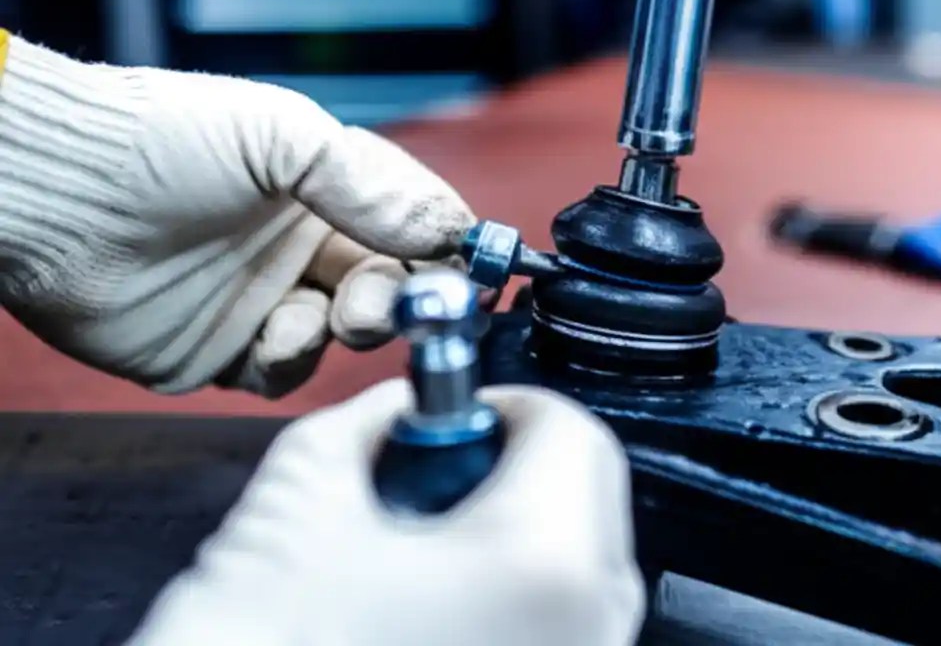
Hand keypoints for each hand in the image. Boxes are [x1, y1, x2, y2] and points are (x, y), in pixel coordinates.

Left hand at [0, 34, 473, 395]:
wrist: (61, 200)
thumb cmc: (160, 144)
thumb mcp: (284, 138)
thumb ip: (375, 186)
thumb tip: (452, 228)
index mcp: (323, 186)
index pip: (414, 222)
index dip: (447, 246)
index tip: (474, 267)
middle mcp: (300, 244)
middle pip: (391, 284)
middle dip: (400, 296)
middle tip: (382, 302)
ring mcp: (264, 298)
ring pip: (345, 336)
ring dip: (345, 328)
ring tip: (317, 312)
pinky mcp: (226, 351)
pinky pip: (286, 373)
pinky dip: (291, 358)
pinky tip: (268, 333)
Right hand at [126, 380, 645, 645]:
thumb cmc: (261, 644)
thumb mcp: (297, 506)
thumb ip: (363, 427)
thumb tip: (398, 409)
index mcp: (546, 561)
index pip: (569, 431)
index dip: (501, 405)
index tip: (443, 420)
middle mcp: (592, 625)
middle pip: (589, 495)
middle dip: (513, 465)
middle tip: (428, 477)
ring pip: (583, 565)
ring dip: (517, 529)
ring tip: (422, 550)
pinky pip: (564, 626)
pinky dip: (518, 594)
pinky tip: (432, 607)